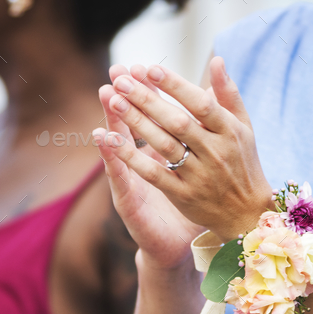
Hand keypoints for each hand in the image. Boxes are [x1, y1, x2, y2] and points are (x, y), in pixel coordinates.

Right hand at [94, 65, 204, 269]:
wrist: (177, 247)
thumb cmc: (188, 206)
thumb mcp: (194, 170)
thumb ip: (198, 139)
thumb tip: (211, 103)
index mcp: (158, 154)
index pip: (150, 118)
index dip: (146, 94)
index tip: (142, 67)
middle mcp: (141, 164)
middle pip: (130, 125)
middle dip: (125, 97)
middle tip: (116, 71)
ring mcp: (131, 181)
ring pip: (120, 145)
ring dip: (113, 119)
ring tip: (106, 93)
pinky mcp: (127, 201)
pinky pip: (119, 176)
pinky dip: (111, 156)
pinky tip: (101, 137)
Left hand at [99, 57, 272, 242]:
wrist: (247, 213)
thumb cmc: (243, 163)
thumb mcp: (244, 127)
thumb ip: (228, 95)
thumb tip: (216, 60)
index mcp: (229, 132)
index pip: (200, 104)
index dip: (175, 85)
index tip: (150, 68)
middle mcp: (215, 153)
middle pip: (177, 122)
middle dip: (147, 99)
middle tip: (121, 80)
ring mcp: (199, 176)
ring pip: (164, 145)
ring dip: (137, 122)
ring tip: (114, 100)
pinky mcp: (184, 195)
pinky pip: (154, 175)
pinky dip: (132, 158)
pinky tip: (112, 141)